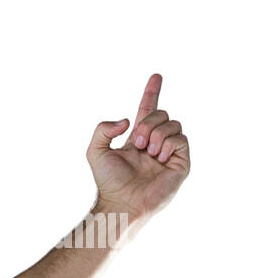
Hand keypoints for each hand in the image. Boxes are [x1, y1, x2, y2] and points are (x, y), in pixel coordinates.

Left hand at [86, 74, 189, 220]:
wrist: (121, 201)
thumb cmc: (108, 181)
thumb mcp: (95, 150)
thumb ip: (102, 129)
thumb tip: (127, 120)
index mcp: (138, 139)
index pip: (147, 110)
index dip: (151, 93)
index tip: (156, 76)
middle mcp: (155, 143)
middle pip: (162, 113)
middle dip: (148, 122)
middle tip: (137, 143)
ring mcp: (170, 153)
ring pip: (174, 123)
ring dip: (157, 133)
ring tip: (148, 152)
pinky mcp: (182, 163)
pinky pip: (182, 139)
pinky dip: (168, 143)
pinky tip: (159, 156)